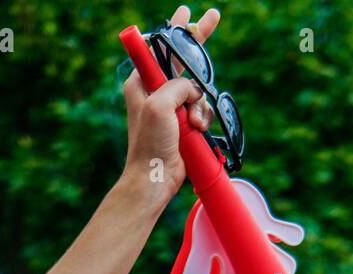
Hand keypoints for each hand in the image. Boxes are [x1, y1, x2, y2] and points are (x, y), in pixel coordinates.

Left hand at [120, 6, 220, 199]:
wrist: (156, 178)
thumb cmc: (150, 144)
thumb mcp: (159, 105)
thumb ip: (177, 85)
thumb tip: (193, 89)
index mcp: (141, 83)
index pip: (160, 49)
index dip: (175, 31)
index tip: (185, 14)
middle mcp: (155, 92)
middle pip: (182, 61)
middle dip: (198, 44)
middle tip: (212, 17)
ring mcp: (171, 108)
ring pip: (198, 91)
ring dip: (199, 106)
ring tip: (190, 124)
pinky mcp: (183, 123)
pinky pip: (202, 110)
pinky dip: (203, 120)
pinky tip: (195, 132)